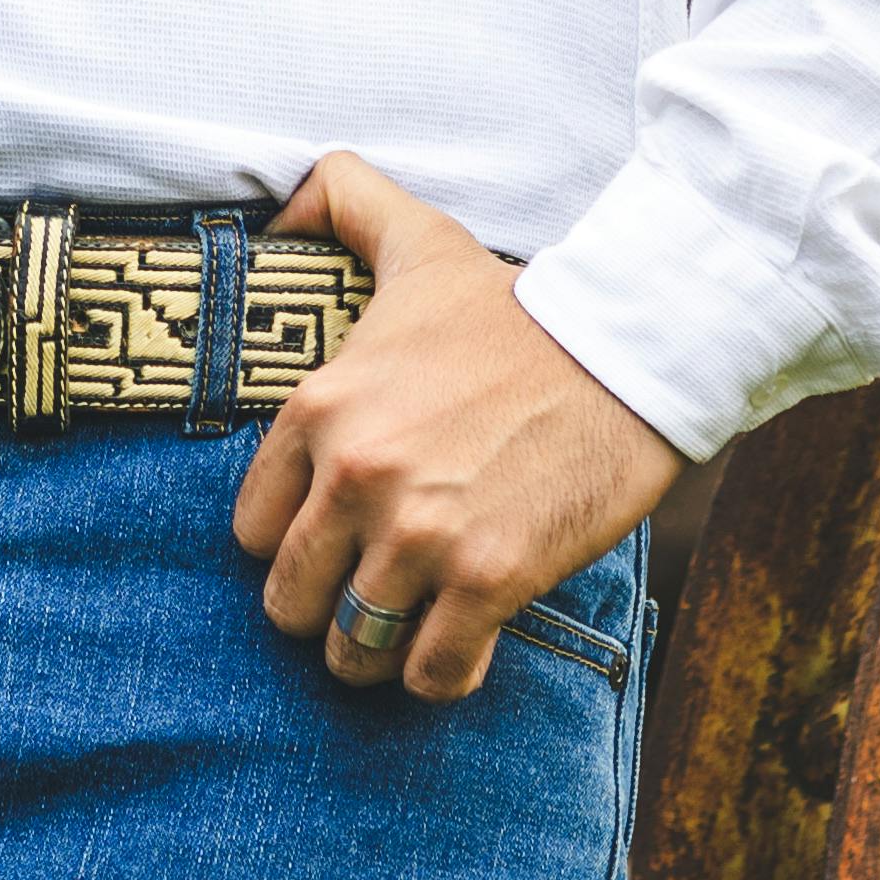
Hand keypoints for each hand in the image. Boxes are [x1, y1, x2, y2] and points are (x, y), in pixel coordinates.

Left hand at [232, 152, 682, 701]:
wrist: (628, 344)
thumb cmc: (516, 301)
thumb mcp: (417, 237)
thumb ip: (338, 201)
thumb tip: (276, 215)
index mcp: (321, 409)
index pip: (251, 529)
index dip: (288, 546)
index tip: (326, 543)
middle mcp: (355, 475)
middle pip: (289, 601)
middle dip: (322, 610)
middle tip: (365, 596)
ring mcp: (420, 533)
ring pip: (351, 649)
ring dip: (375, 654)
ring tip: (406, 633)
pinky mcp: (490, 577)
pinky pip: (432, 673)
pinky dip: (440, 677)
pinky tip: (459, 649)